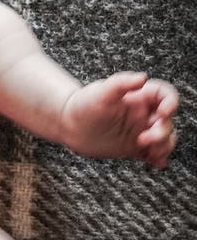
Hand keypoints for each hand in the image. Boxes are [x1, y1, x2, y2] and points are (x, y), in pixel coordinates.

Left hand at [61, 71, 178, 167]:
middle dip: (162, 131)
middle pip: (167, 121)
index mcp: (138, 96)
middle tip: (143, 138)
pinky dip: (160, 158)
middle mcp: (142, 113)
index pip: (164, 94)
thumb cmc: (83, 104)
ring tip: (147, 149)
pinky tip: (155, 163)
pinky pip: (155, 153)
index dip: (171, 102)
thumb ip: (121, 83)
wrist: (69, 125)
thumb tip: (142, 77)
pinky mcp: (135, 147)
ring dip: (163, 145)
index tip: (163, 112)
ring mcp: (140, 130)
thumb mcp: (101, 91)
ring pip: (165, 138)